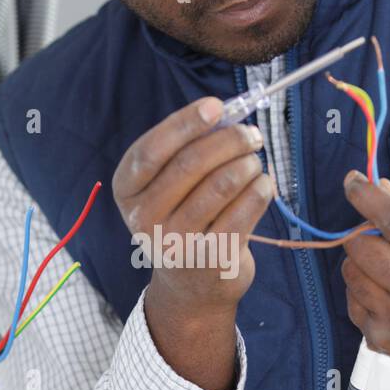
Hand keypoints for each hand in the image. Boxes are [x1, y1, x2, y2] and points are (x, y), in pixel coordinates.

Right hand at [112, 97, 272, 314]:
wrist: (191, 283)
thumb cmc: (182, 217)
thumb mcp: (167, 185)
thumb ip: (186, 149)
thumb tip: (226, 113)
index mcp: (126, 191)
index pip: (151, 150)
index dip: (185, 123)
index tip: (216, 106)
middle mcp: (143, 219)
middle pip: (190, 164)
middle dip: (228, 140)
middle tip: (251, 134)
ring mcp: (176, 242)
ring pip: (221, 185)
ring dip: (247, 164)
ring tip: (254, 161)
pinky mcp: (211, 257)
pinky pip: (243, 210)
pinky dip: (260, 190)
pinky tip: (263, 184)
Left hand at [340, 171, 389, 389]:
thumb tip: (377, 188)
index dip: (368, 197)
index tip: (353, 182)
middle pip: (363, 247)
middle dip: (363, 233)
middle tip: (379, 237)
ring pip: (351, 271)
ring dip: (362, 262)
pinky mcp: (382, 339)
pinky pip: (351, 298)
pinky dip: (363, 288)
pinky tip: (389, 293)